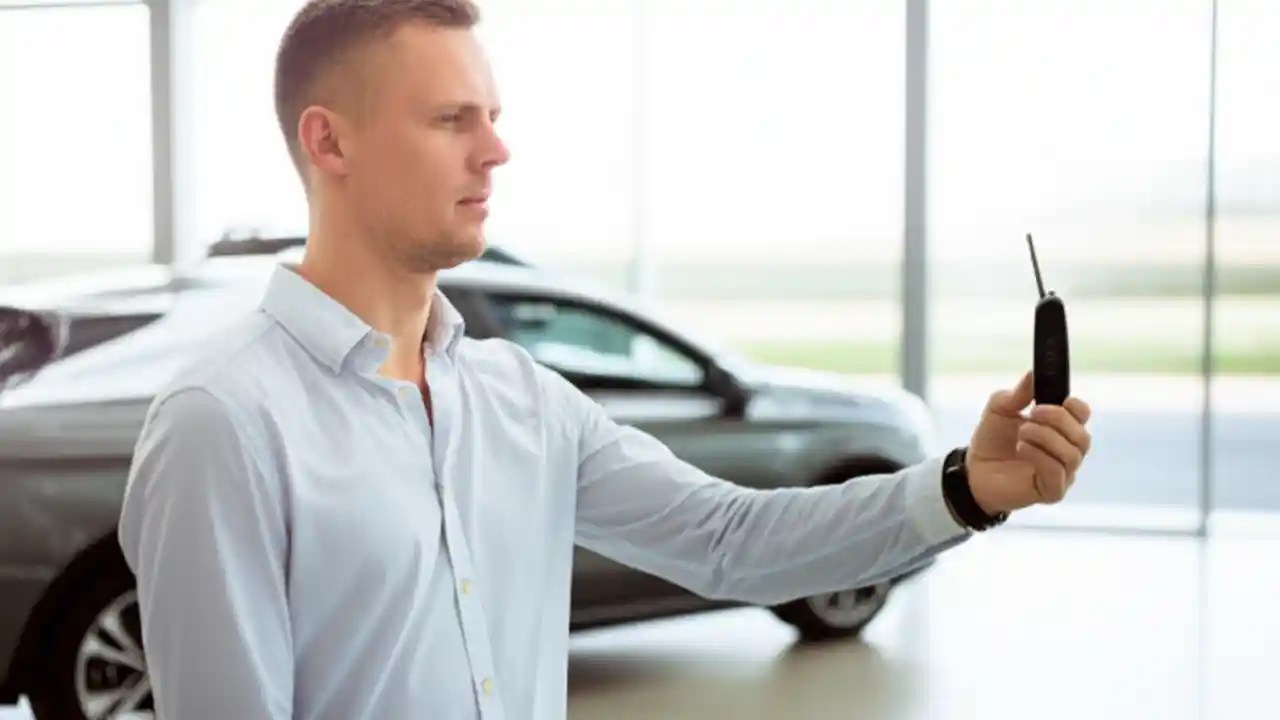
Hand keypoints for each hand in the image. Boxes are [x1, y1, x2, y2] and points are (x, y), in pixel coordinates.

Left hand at [964, 371, 1091, 514]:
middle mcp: (1067, 450)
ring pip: (1072, 454)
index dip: (1076, 407)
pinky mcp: (1052, 491)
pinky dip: (1040, 456)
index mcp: (1060, 428)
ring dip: (1045, 437)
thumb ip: (1018, 393)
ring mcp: (1063, 473)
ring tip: (1021, 434)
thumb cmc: (992, 439)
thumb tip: (1033, 373)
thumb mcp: (1000, 408)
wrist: (973, 470)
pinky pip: (1058, 472)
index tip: (1060, 399)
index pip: (1083, 415)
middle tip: (1032, 414)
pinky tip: (1022, 449)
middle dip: (1058, 420)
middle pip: (1082, 435)